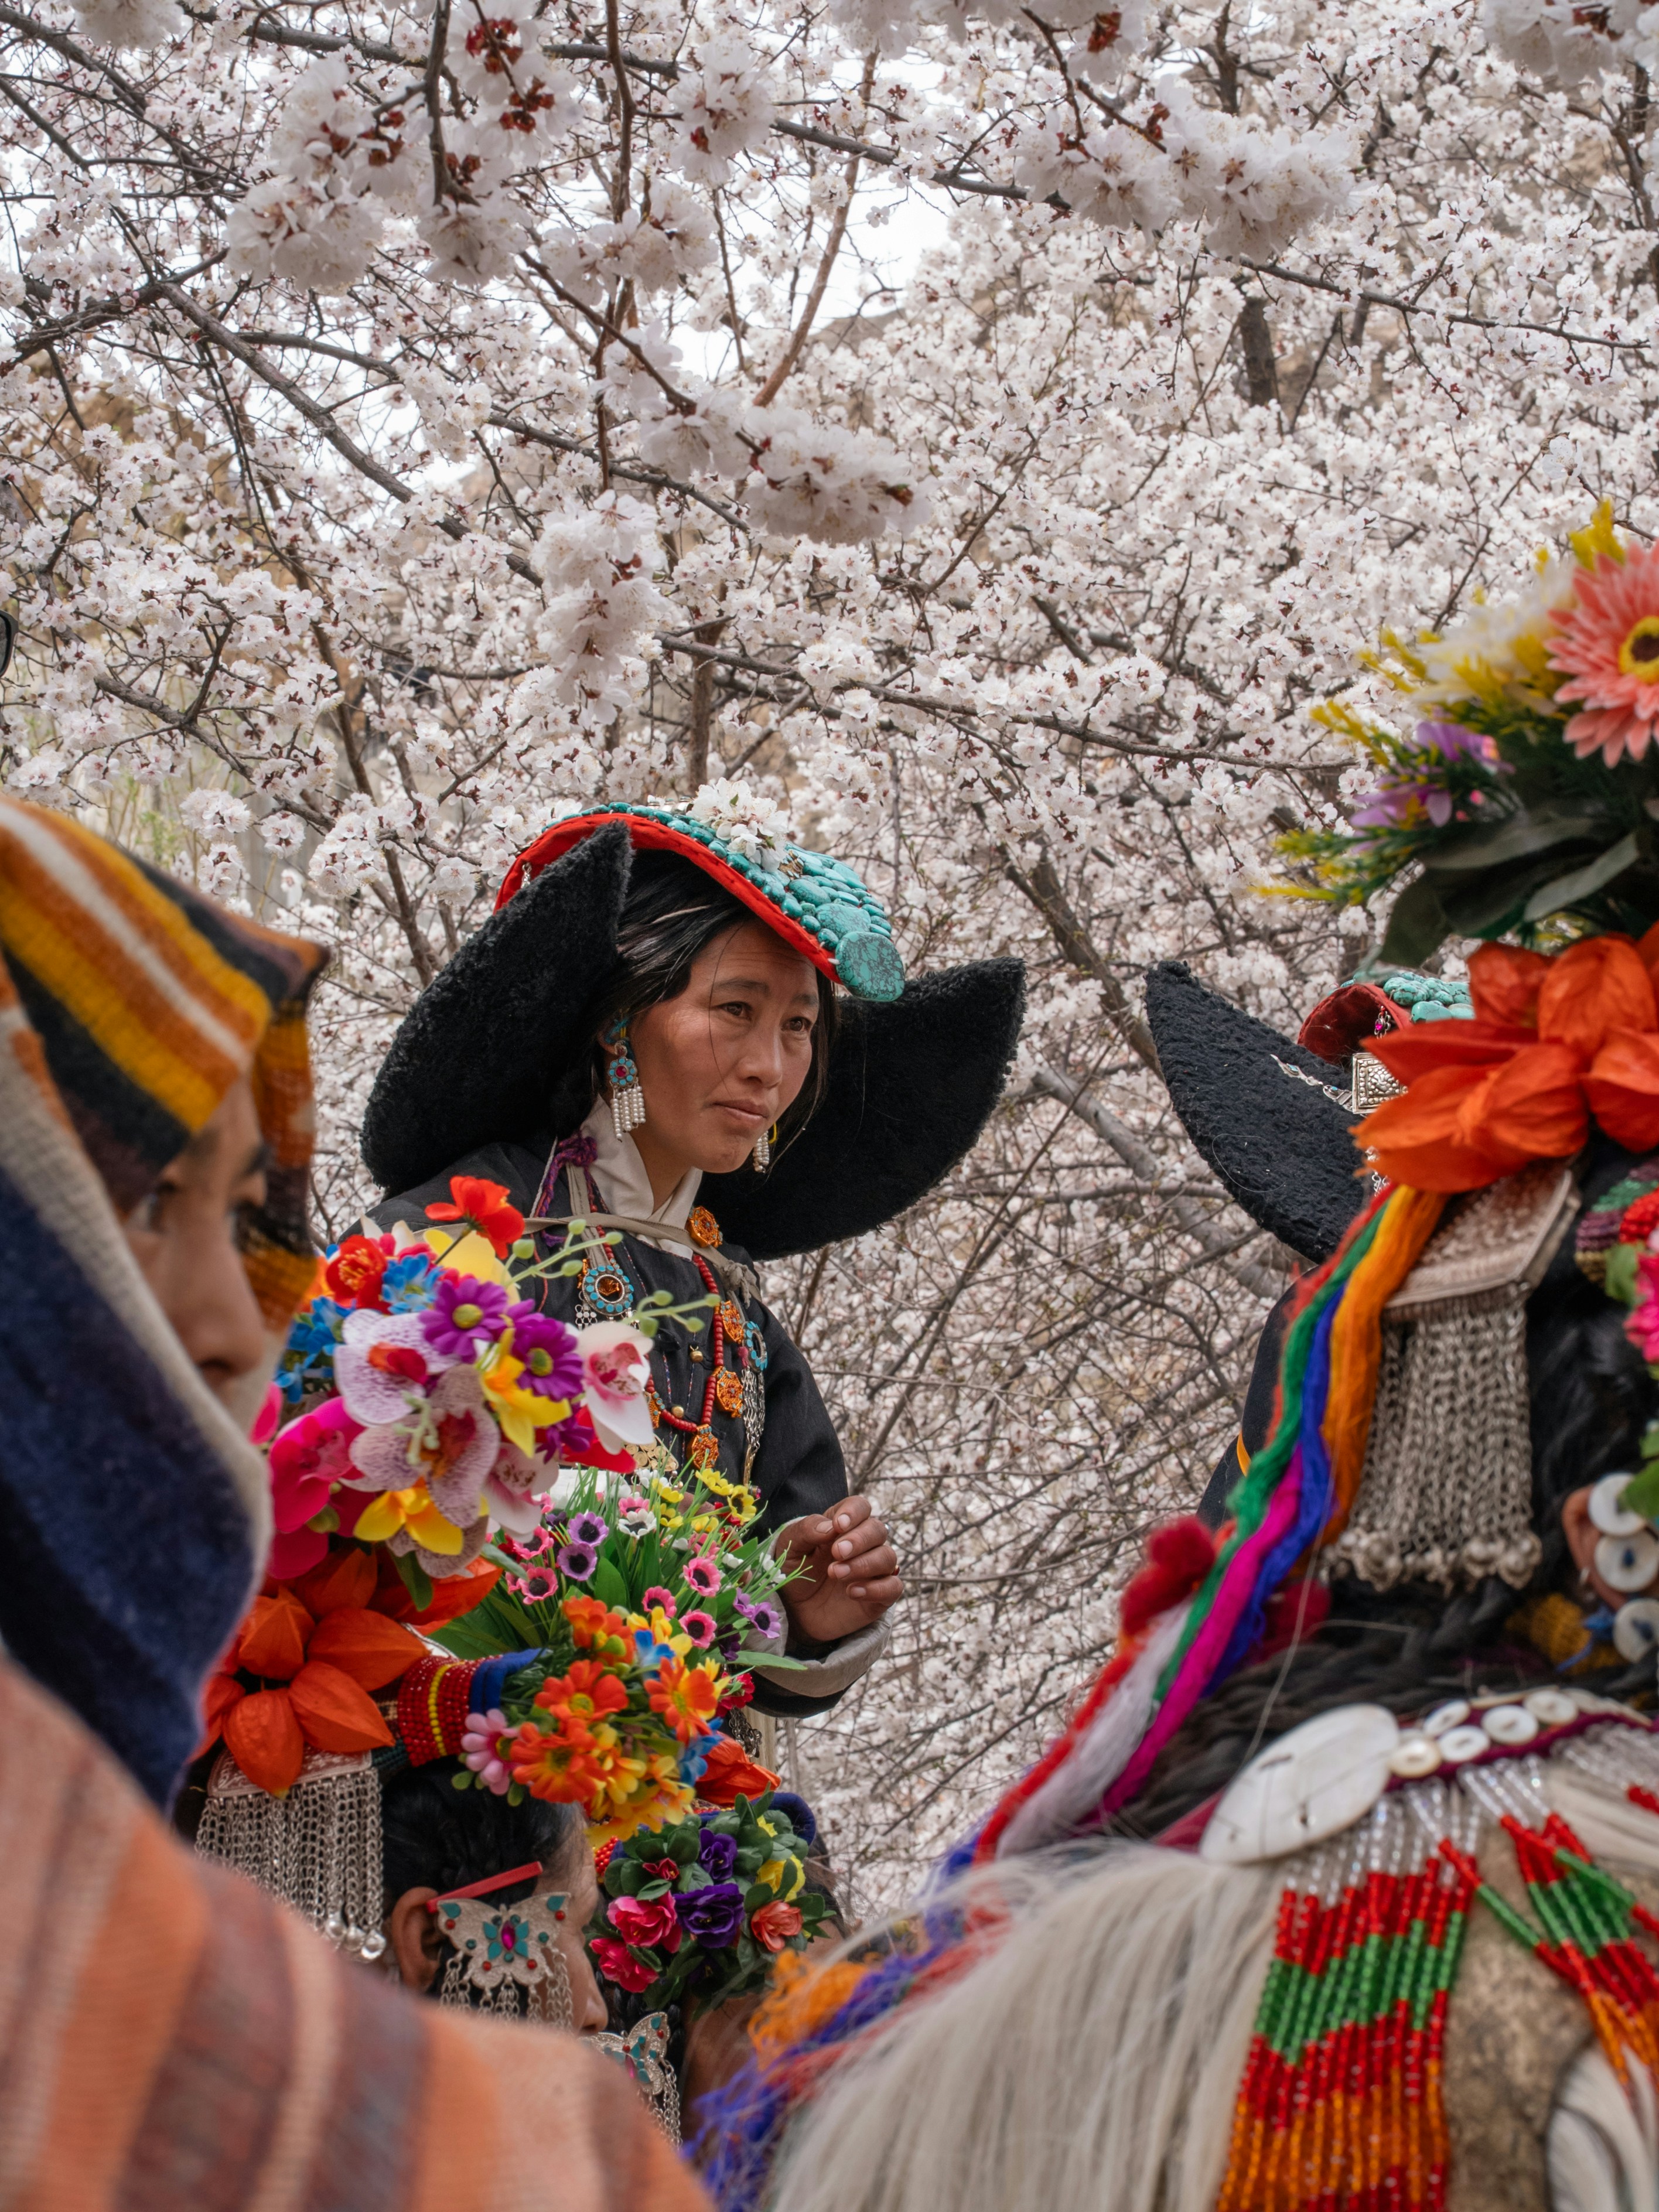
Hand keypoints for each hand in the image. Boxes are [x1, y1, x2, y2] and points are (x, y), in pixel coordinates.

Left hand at [775, 1495, 901, 1645]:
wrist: (796, 1612)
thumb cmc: (794, 1572)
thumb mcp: (790, 1549)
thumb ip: (806, 1531)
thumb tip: (830, 1527)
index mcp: (842, 1526)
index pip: (860, 1507)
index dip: (853, 1512)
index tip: (839, 1525)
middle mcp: (863, 1545)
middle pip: (878, 1529)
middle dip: (859, 1539)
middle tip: (837, 1552)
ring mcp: (874, 1570)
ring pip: (887, 1557)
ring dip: (864, 1564)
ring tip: (836, 1574)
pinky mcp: (879, 1595)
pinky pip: (893, 1587)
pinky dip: (877, 1588)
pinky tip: (852, 1592)